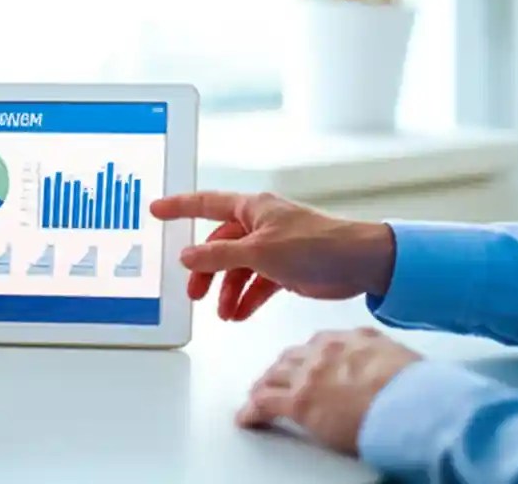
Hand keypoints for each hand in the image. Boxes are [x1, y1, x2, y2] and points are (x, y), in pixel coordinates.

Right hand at [150, 192, 396, 320]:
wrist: (362, 263)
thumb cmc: (317, 245)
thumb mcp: (259, 252)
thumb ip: (219, 255)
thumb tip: (187, 256)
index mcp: (252, 208)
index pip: (206, 203)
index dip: (179, 207)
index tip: (156, 211)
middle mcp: (261, 224)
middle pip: (220, 244)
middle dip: (206, 270)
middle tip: (194, 293)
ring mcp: (274, 246)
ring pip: (238, 268)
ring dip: (228, 290)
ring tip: (223, 313)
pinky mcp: (287, 267)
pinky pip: (257, 283)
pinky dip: (248, 298)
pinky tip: (240, 314)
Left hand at [239, 328, 419, 454]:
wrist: (412, 403)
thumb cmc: (416, 387)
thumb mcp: (401, 358)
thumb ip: (384, 357)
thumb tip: (387, 367)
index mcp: (351, 339)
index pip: (319, 344)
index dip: (308, 357)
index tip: (306, 363)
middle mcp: (324, 351)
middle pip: (292, 358)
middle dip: (282, 369)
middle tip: (276, 379)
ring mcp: (308, 375)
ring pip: (273, 377)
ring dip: (264, 386)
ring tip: (258, 396)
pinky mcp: (299, 401)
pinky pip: (264, 404)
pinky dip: (252, 412)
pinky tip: (247, 418)